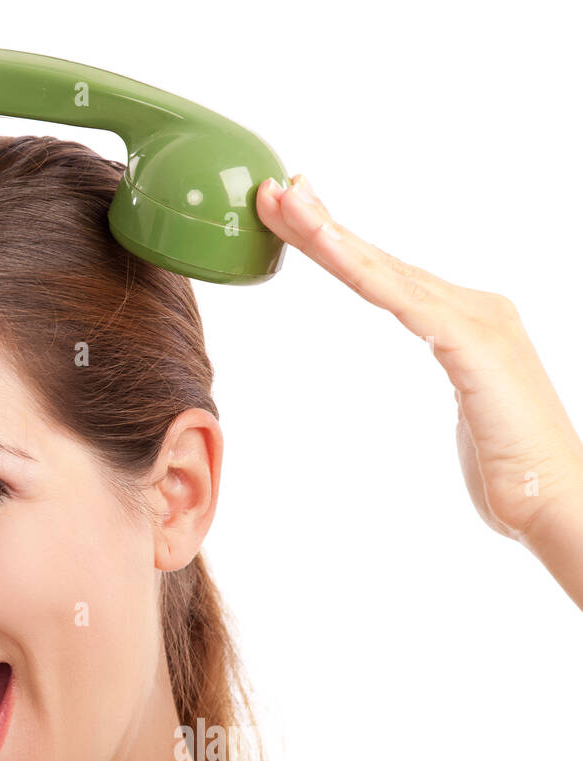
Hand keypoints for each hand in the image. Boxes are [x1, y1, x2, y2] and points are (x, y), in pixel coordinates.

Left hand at [257, 174, 582, 545]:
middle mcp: (474, 308)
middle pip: (381, 260)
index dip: (341, 242)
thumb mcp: (469, 405)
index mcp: (468, 320)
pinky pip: (402, 300)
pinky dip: (360, 269)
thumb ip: (451, 366)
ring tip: (287, 204)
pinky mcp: (473, 346)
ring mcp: (476, 321)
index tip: (297, 214)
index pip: (389, 274)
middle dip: (325, 224)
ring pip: (385, 270)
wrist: (557, 501)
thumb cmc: (511, 467)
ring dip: (331, 235)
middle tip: (275, 190)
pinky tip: (326, 245)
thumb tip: (439, 352)